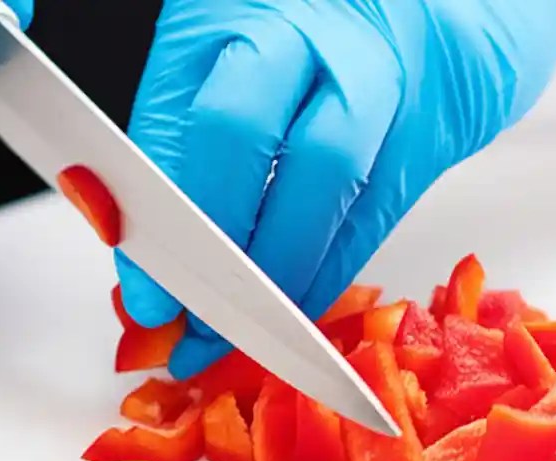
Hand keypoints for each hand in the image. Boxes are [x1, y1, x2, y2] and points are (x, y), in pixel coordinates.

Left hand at [118, 0, 555, 378]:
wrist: (430, 12)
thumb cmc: (307, 32)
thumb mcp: (221, 51)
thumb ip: (174, 132)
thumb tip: (125, 233)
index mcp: (230, 13)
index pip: (178, 121)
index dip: (153, 221)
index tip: (147, 298)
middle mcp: (304, 32)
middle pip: (241, 135)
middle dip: (211, 246)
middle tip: (193, 323)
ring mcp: (373, 76)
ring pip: (320, 180)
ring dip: (276, 275)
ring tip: (238, 334)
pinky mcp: (426, 131)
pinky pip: (372, 216)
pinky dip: (327, 273)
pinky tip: (294, 308)